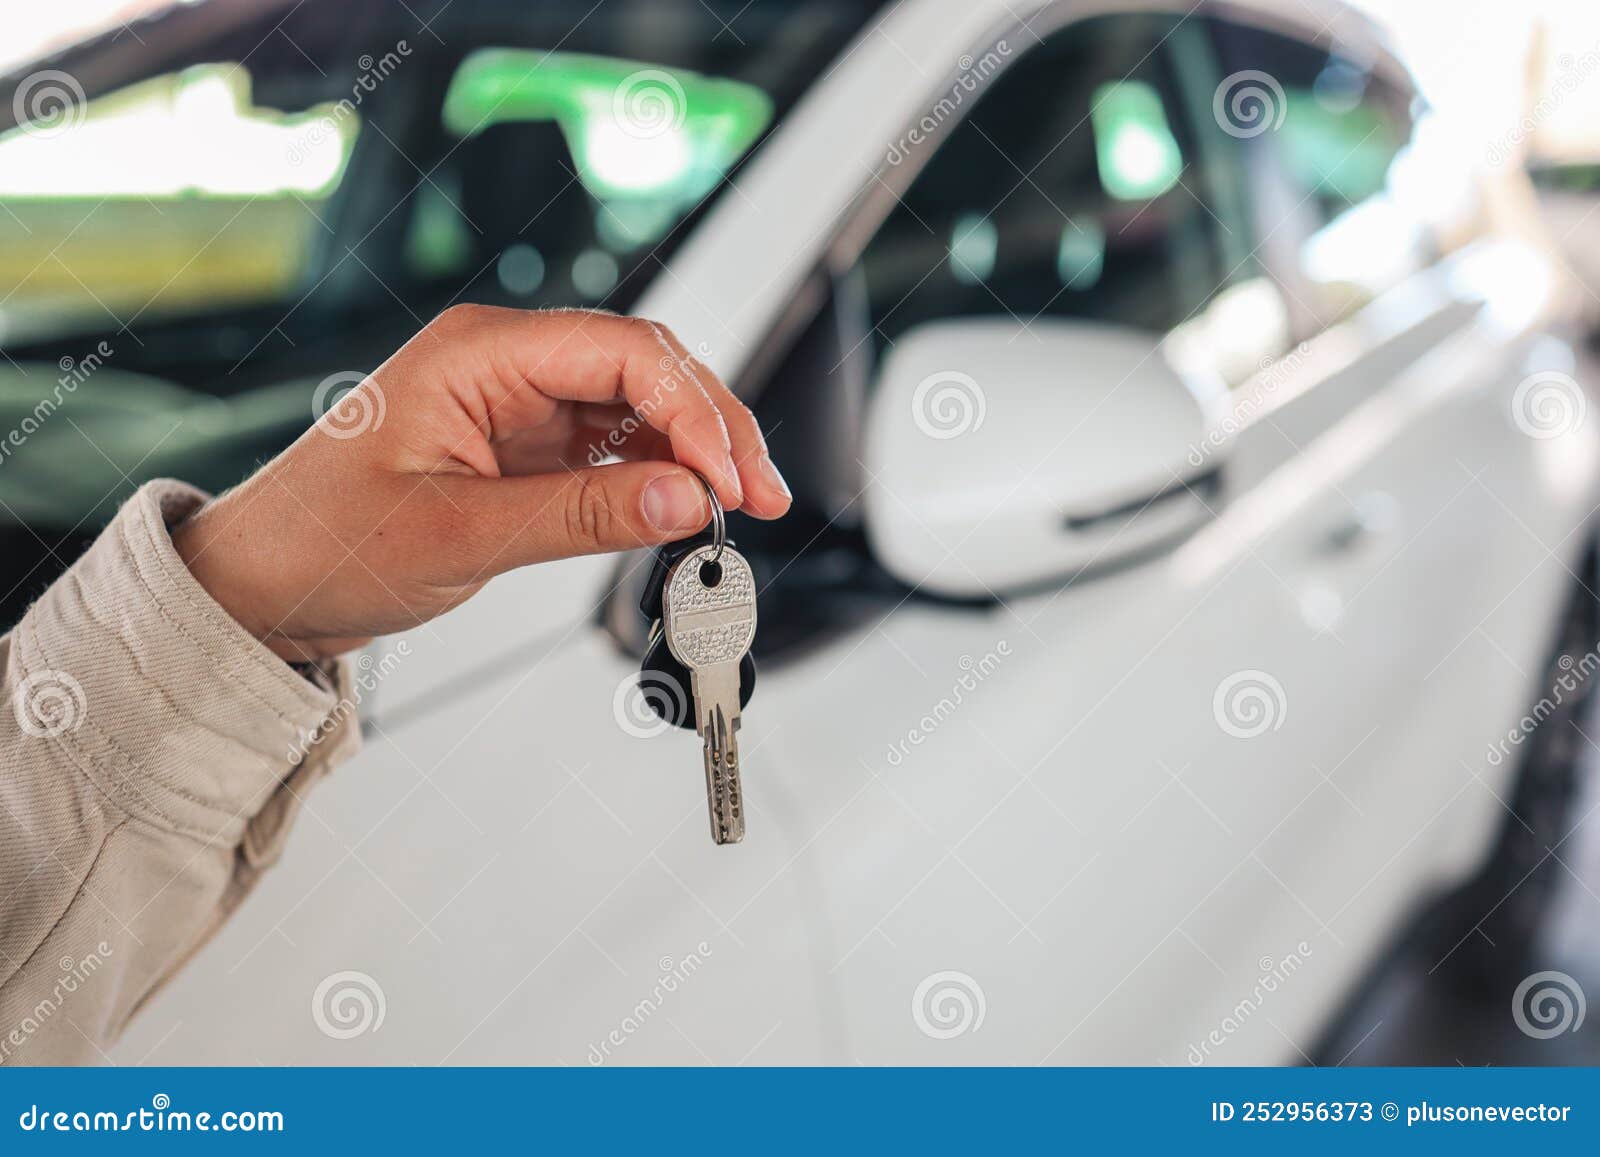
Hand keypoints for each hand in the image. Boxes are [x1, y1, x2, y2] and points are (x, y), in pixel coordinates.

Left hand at [172, 305, 790, 660]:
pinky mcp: (523, 448)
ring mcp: (517, 405)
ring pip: (638, 407)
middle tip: (760, 496)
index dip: (695, 412)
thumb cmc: (324, 542)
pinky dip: (656, 478)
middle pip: (645, 369)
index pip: (624, 353)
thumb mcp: (459, 535)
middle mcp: (505, 364)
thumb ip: (582, 515)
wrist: (262, 585)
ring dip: (694, 453)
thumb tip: (687, 500)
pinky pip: (610, 448)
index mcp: (478, 352)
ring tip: (738, 510)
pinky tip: (685, 511)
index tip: (731, 480)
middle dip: (714, 427)